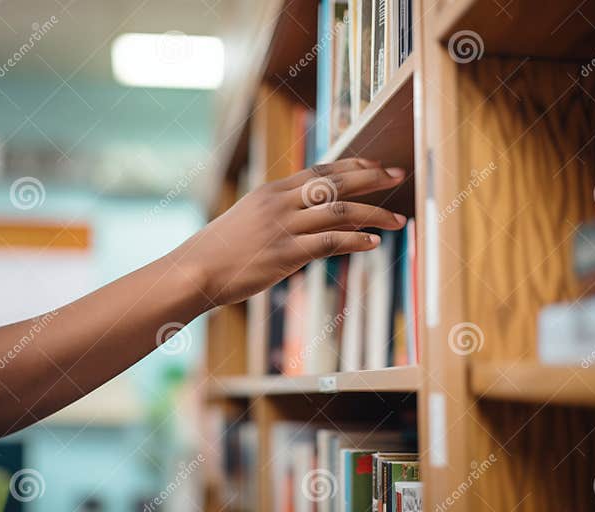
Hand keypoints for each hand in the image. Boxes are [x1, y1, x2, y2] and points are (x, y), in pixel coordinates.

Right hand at [172, 158, 407, 305]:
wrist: (195, 271)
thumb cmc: (220, 250)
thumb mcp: (249, 220)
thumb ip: (280, 213)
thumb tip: (310, 215)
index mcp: (271, 191)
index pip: (321, 170)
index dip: (352, 166)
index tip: (376, 166)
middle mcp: (280, 203)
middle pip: (336, 182)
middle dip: (372, 178)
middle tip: (399, 175)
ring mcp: (283, 227)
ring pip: (340, 211)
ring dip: (374, 213)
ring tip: (397, 220)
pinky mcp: (285, 254)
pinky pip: (329, 242)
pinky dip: (356, 241)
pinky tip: (373, 244)